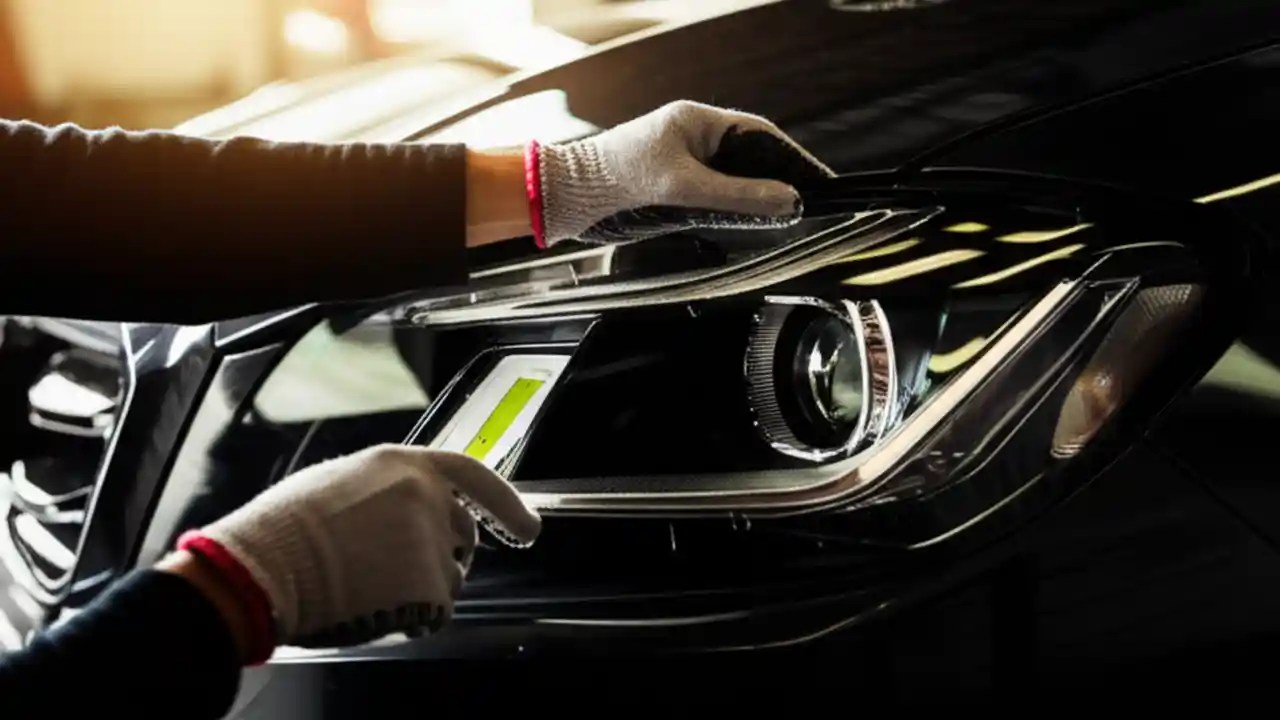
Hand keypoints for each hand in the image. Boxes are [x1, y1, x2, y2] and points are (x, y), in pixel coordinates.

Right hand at [169, 444, 539, 659]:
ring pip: (451, 576)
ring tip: (368, 584)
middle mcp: (431, 499)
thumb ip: (388, 490)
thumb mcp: (342, 481)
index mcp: (407, 465)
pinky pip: (435, 612)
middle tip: (397, 570)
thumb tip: (402, 507)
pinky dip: (411, 618)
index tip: (529, 527)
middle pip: (463, 534)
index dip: (505, 504)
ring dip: (423, 587)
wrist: (267, 566)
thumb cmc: (288, 528)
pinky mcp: (430, 588)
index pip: (475, 477)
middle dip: (443, 554)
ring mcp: (434, 543)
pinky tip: (372, 606)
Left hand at [526, 99, 833, 246]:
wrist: (566, 197)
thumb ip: (736, 196)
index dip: (793, 158)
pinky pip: (715, 199)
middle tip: (811, 205)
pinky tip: (751, 224)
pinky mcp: (671, 191)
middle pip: (751, 159)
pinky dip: (735, 211)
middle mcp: (693, 139)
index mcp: (697, 122)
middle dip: (780, 181)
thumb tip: (786, 201)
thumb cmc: (613, 179)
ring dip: (758, 199)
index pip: (760, 135)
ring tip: (788, 218)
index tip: (820, 180)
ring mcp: (683, 165)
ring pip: (735, 182)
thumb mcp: (682, 187)